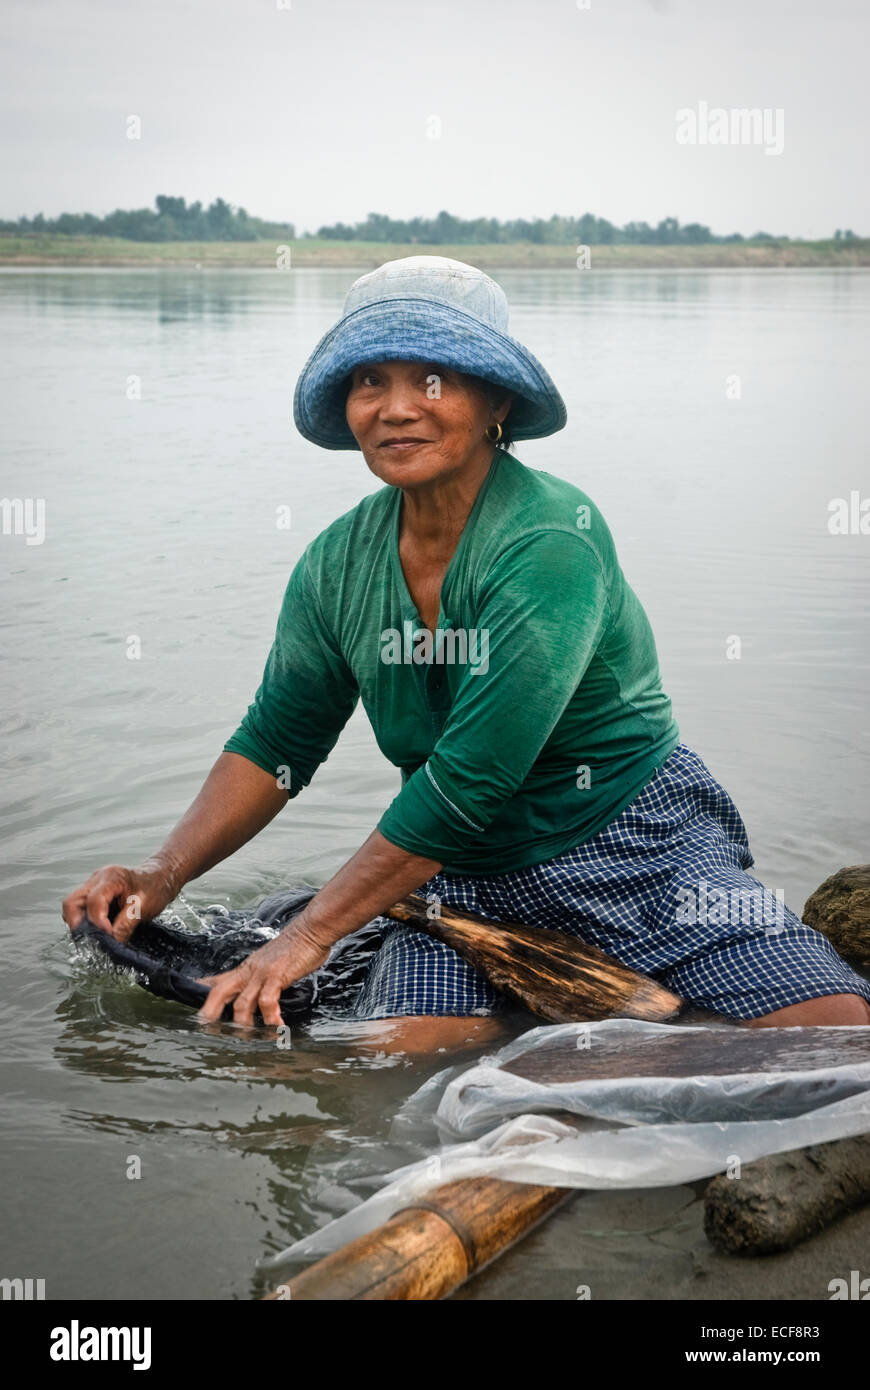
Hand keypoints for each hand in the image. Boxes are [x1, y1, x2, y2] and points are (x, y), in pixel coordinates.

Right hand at [61, 863, 175, 941]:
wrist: (161, 877)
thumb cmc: (155, 888)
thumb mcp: (143, 908)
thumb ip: (124, 926)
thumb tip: (110, 945)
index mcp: (111, 877)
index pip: (93, 901)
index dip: (97, 922)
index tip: (108, 936)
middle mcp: (97, 879)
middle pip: (72, 902)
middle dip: (78, 925)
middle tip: (92, 940)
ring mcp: (93, 885)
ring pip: (73, 906)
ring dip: (81, 924)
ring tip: (97, 936)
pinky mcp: (94, 893)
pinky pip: (81, 908)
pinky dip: (87, 921)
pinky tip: (100, 929)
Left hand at [197, 917, 332, 1026]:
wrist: (311, 929)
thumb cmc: (295, 947)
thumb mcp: (271, 962)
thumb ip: (261, 977)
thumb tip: (257, 994)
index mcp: (246, 969)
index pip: (217, 981)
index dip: (201, 995)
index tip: (193, 1012)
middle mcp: (249, 971)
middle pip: (220, 991)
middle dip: (210, 1013)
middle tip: (206, 1031)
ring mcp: (262, 973)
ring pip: (242, 1002)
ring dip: (244, 1023)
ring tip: (250, 1038)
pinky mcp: (277, 975)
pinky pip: (267, 1000)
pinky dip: (270, 1016)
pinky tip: (277, 1026)